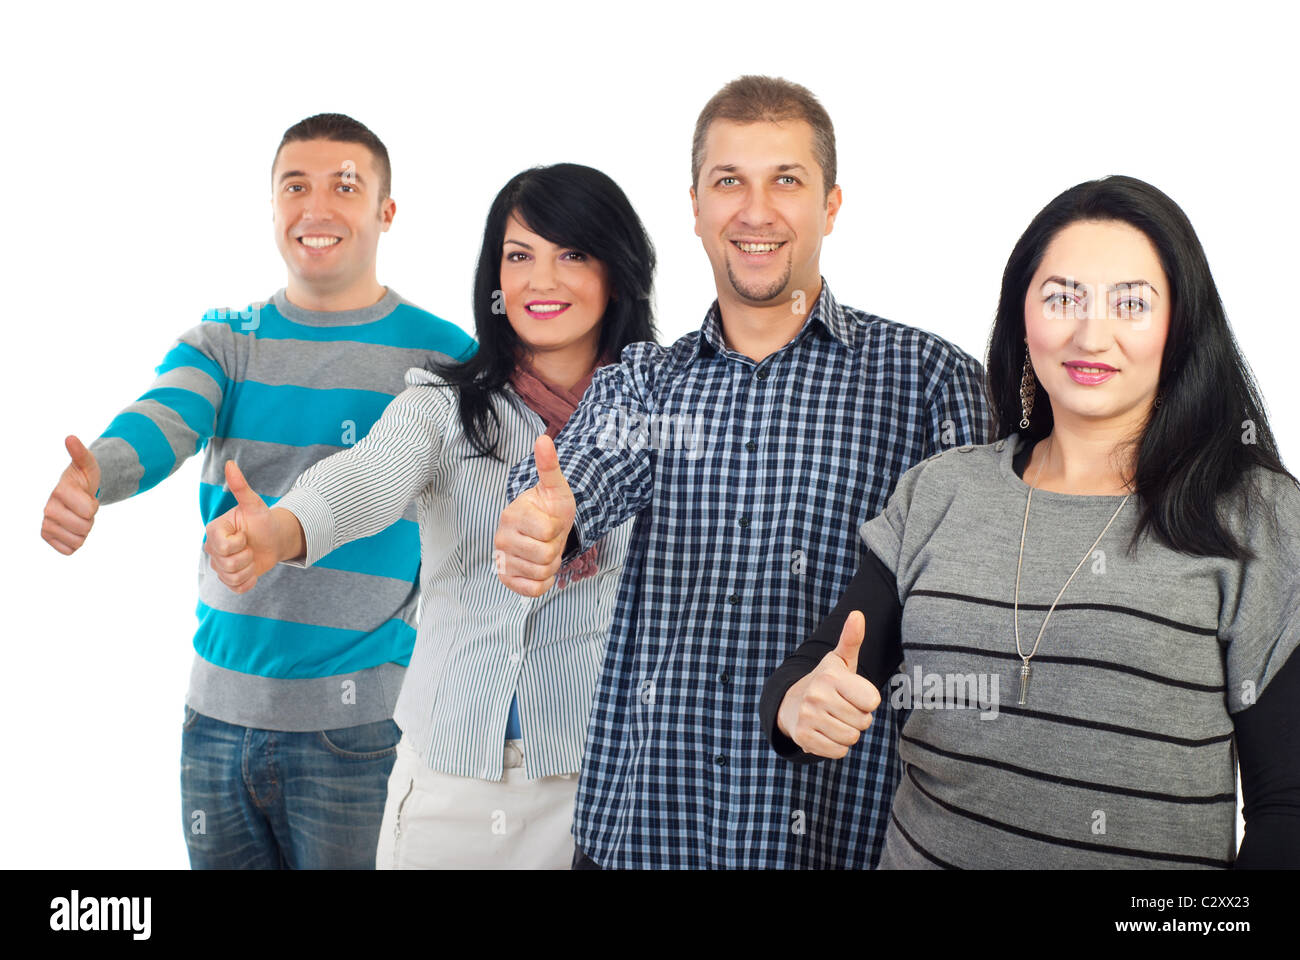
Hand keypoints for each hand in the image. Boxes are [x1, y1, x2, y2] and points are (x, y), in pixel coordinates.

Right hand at [41, 435, 101, 554]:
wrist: (75, 492)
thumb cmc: (83, 478)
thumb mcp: (87, 465)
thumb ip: (81, 453)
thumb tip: (70, 438)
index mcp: (60, 491)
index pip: (89, 510)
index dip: (94, 505)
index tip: (88, 497)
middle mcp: (48, 508)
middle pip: (84, 528)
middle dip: (90, 519)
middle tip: (83, 508)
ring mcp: (47, 523)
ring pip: (78, 541)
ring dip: (84, 531)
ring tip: (78, 516)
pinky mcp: (47, 536)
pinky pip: (69, 550)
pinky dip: (75, 543)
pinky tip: (71, 528)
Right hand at [203, 460, 299, 593]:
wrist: (275, 538)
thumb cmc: (264, 520)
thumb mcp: (255, 504)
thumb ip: (240, 487)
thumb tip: (230, 463)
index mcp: (214, 531)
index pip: (222, 547)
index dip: (240, 543)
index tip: (246, 534)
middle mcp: (212, 548)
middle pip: (227, 565)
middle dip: (247, 556)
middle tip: (251, 546)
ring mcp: (219, 565)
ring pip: (232, 578)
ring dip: (250, 569)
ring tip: (252, 556)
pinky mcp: (229, 579)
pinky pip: (237, 589)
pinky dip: (249, 581)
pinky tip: (253, 569)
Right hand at [493, 434, 576, 596]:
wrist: (545, 529)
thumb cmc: (550, 508)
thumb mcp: (556, 488)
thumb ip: (549, 466)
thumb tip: (544, 439)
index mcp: (512, 514)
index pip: (548, 531)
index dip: (557, 528)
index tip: (551, 521)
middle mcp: (501, 537)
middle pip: (545, 554)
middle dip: (556, 549)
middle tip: (550, 539)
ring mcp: (502, 558)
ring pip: (541, 572)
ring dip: (551, 565)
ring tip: (544, 550)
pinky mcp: (506, 578)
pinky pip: (533, 590)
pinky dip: (543, 582)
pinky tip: (539, 568)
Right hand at [776, 611, 881, 758]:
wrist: (791, 703)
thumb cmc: (827, 682)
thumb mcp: (840, 661)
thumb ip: (851, 639)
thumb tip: (857, 614)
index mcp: (830, 677)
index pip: (872, 701)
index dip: (867, 700)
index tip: (853, 694)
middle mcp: (816, 696)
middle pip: (863, 722)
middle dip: (858, 718)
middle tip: (842, 708)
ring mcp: (807, 717)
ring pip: (852, 738)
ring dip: (848, 733)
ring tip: (834, 720)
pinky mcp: (803, 738)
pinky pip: (838, 752)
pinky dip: (837, 746)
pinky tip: (826, 732)